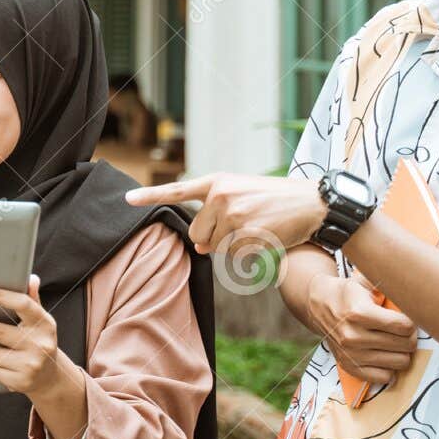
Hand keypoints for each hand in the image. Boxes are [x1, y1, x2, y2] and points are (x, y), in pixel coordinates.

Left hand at [0, 276, 69, 399]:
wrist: (50, 378)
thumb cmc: (39, 342)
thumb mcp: (40, 322)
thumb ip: (32, 301)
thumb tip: (31, 278)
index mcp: (44, 324)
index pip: (23, 305)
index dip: (1, 297)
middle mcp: (38, 344)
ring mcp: (29, 365)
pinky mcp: (18, 381)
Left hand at [126, 173, 326, 255]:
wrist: (312, 203)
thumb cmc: (273, 199)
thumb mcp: (241, 193)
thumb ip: (214, 213)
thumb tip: (198, 247)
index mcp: (217, 182)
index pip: (177, 191)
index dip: (150, 196)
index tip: (127, 198)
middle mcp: (221, 196)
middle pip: (197, 233)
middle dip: (214, 237)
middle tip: (243, 223)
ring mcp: (234, 215)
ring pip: (216, 247)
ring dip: (233, 244)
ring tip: (257, 226)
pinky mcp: (248, 233)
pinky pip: (235, 256)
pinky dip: (248, 252)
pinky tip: (265, 236)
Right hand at [307, 273, 416, 384]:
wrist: (318, 305)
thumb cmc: (348, 294)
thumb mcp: (364, 282)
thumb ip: (388, 287)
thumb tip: (413, 295)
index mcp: (359, 313)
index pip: (404, 326)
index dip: (411, 321)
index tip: (406, 318)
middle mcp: (353, 336)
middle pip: (406, 345)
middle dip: (409, 336)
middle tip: (401, 330)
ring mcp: (351, 354)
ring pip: (400, 362)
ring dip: (401, 351)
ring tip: (394, 341)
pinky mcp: (349, 367)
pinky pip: (385, 377)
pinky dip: (389, 367)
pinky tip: (384, 354)